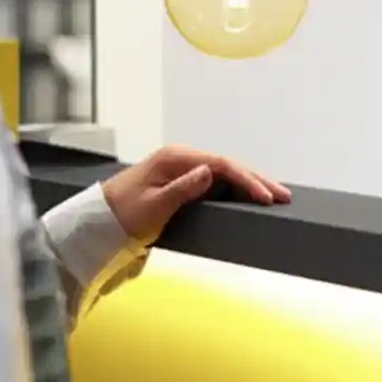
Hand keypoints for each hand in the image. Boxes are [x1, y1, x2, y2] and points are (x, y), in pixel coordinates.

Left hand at [101, 144, 290, 242]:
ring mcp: (183, 169)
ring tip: (274, 196)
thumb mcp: (152, 206)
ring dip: (249, 184)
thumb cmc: (121, 215)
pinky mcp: (182, 182)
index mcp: (175, 159)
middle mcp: (181, 159)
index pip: (220, 165)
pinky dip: (236, 189)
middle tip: (283, 195)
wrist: (98, 223)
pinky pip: (216, 182)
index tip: (265, 197)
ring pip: (225, 174)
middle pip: (227, 166)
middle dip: (256, 180)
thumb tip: (210, 171)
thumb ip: (182, 188)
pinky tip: (250, 197)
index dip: (246, 179)